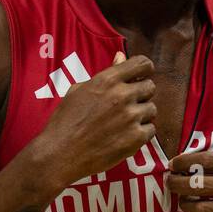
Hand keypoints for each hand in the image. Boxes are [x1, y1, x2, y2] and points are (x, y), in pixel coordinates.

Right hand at [32, 52, 156, 193]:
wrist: (60, 154)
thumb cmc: (65, 122)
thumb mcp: (79, 90)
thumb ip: (105, 74)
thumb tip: (121, 56)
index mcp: (107, 80)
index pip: (142, 64)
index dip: (144, 70)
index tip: (139, 78)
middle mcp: (122, 95)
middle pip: (150, 87)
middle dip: (141, 95)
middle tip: (127, 106)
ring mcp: (130, 117)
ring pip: (152, 109)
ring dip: (141, 115)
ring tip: (123, 124)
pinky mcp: (135, 138)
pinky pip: (151, 130)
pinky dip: (142, 133)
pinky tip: (125, 136)